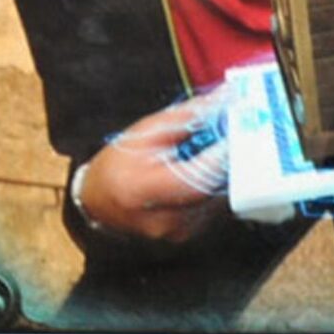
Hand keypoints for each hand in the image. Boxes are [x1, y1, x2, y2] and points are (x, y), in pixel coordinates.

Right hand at [76, 96, 227, 242]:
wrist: (97, 200)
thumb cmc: (117, 164)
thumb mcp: (146, 132)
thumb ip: (187, 118)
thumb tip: (221, 99)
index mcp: (145, 191)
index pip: (199, 177)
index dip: (222, 154)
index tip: (236, 133)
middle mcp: (164, 219)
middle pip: (214, 187)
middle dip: (225, 159)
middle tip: (230, 136)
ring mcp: (177, 231)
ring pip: (217, 198)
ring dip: (219, 174)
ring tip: (208, 154)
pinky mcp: (187, 235)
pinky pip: (211, 207)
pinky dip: (211, 187)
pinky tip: (199, 174)